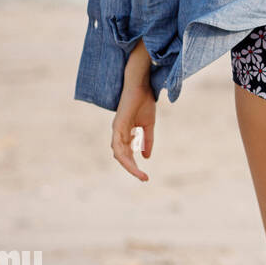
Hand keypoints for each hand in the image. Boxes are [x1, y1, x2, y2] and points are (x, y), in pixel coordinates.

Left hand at [112, 41, 155, 180]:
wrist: (141, 86)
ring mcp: (117, 130)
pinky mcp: (118, 125)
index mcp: (125, 133)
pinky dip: (125, 155)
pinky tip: (133, 161)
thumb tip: (146, 157)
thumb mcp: (148, 126)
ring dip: (129, 165)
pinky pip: (118, 145)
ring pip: (119, 154)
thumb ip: (147, 140)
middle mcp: (118, 133)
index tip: (145, 177)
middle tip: (144, 178)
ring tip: (139, 174)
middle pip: (122, 157)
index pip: (127, 154)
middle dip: (133, 169)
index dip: (135, 166)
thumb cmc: (144, 102)